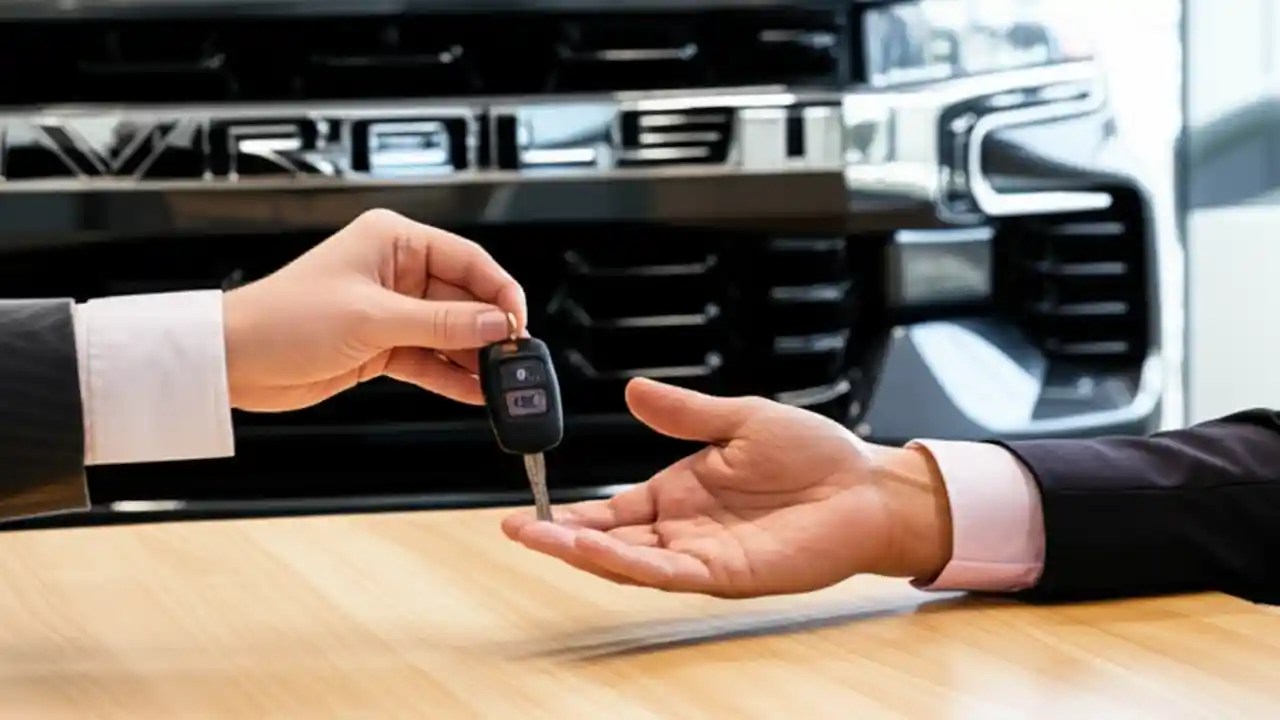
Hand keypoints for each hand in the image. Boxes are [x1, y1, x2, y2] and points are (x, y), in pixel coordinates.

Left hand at [222, 209, 525, 410]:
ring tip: (500, 383)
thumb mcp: (372, 319)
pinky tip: (475, 392)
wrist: (235, 361)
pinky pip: (431, 359)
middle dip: (489, 331)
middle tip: (514, 360)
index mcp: (394, 242)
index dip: (499, 292)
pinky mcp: (383, 346)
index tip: (518, 323)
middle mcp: (397, 272)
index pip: (468, 260)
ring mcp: (391, 311)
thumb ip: (440, 324)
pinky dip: (451, 376)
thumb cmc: (285, 318)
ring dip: (474, 358)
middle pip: (464, 299)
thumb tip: (492, 324)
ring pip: (451, 333)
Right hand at [502, 378, 952, 597]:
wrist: (867, 487)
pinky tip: (598, 551)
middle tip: (518, 529)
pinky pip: (669, 572)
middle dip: (562, 537)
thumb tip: (635, 390)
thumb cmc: (815, 457)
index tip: (531, 508)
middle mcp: (686, 529)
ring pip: (630, 561)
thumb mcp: (739, 419)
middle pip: (611, 541)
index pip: (614, 509)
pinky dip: (630, 564)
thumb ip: (685, 413)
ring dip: (585, 552)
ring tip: (542, 539)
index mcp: (682, 493)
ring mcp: (704, 555)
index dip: (572, 512)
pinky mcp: (728, 574)